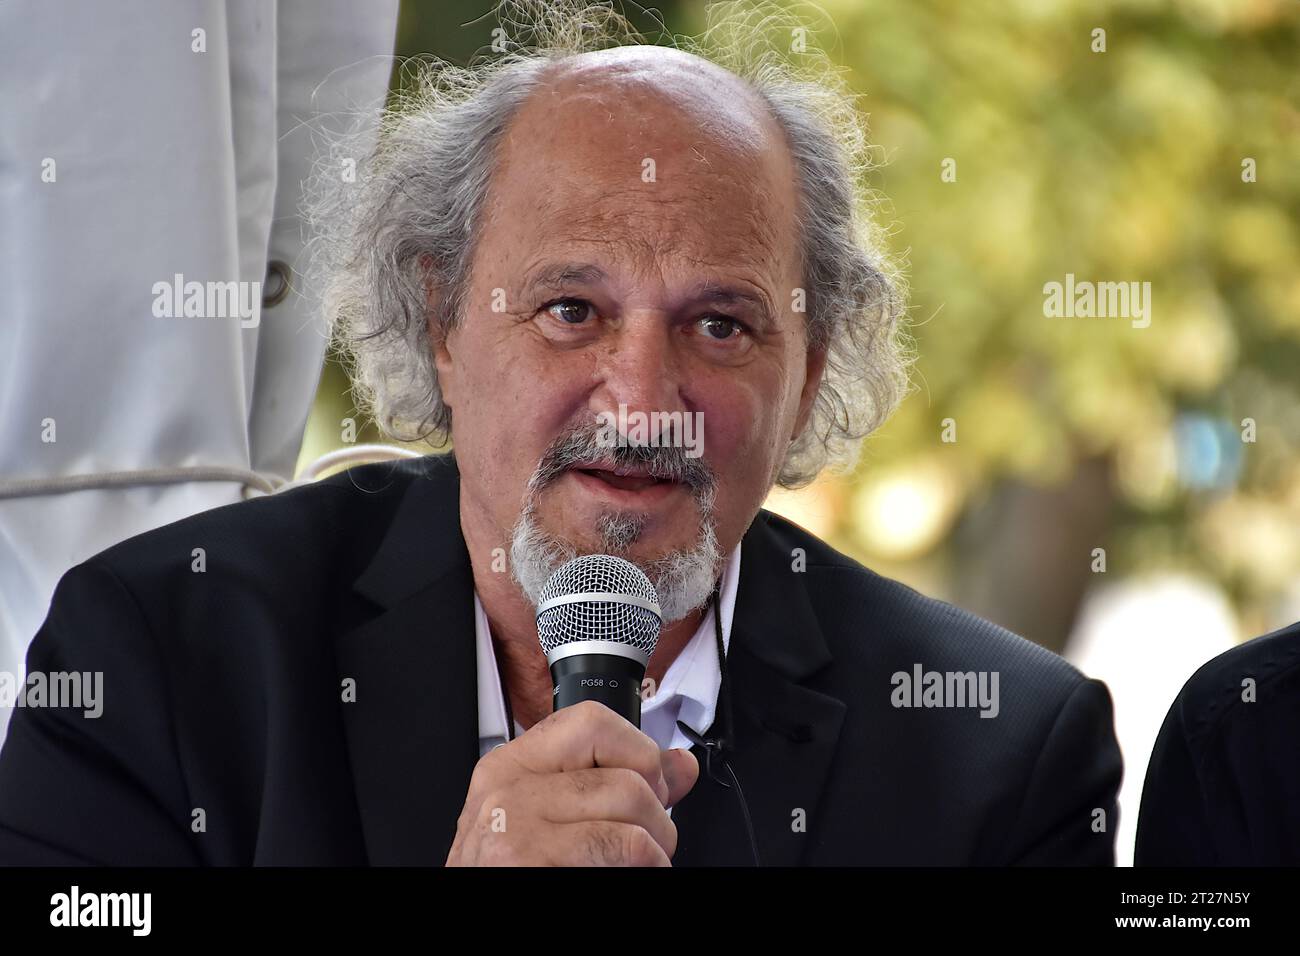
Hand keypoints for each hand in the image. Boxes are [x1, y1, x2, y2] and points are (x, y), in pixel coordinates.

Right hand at [445, 700, 699, 865]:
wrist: (475, 936)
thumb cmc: (515, 874)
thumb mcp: (554, 820)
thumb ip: (617, 782)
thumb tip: (679, 765)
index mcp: (510, 766)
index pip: (592, 720)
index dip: (638, 752)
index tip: (648, 787)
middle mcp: (505, 787)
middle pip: (625, 771)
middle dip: (657, 811)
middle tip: (647, 842)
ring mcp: (513, 825)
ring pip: (632, 803)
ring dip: (655, 846)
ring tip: (637, 864)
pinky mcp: (526, 860)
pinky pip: (625, 846)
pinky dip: (647, 865)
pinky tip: (626, 876)